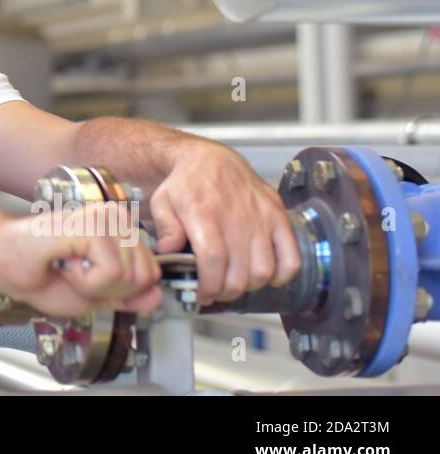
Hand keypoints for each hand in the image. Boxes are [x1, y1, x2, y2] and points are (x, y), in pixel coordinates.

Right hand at [0, 209, 161, 317]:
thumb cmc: (33, 271)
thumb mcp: (90, 296)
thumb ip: (125, 296)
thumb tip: (156, 296)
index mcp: (116, 231)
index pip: (151, 273)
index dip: (121, 292)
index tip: (86, 280)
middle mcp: (115, 218)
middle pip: (146, 276)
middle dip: (111, 290)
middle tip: (76, 275)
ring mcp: (104, 218)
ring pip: (131, 276)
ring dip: (95, 286)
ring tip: (69, 267)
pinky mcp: (92, 224)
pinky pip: (112, 272)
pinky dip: (86, 282)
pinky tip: (65, 263)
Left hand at [148, 140, 300, 305]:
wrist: (211, 159)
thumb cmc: (185, 184)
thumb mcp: (162, 202)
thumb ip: (165, 228)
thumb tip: (169, 251)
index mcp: (204, 212)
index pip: (213, 260)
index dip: (209, 285)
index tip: (202, 294)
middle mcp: (236, 215)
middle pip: (239, 272)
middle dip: (225, 291)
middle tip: (216, 292)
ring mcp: (261, 216)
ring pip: (264, 270)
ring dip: (250, 286)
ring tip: (235, 283)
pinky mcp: (278, 215)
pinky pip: (291, 256)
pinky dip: (282, 275)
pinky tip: (266, 275)